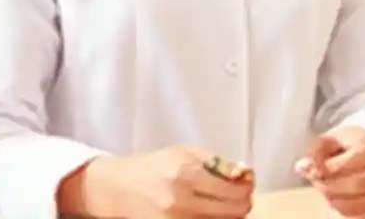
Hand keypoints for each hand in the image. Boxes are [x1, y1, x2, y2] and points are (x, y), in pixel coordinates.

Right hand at [58, 145, 253, 217]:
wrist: (117, 188)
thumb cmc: (153, 167)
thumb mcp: (186, 152)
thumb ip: (218, 162)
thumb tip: (244, 172)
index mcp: (187, 175)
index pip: (234, 191)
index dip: (247, 188)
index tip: (246, 183)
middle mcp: (181, 201)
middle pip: (233, 212)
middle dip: (242, 203)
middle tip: (239, 195)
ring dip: (229, 215)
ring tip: (223, 204)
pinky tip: (209, 212)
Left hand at [296, 127, 364, 216]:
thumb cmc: (349, 144)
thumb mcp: (331, 138)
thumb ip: (315, 150)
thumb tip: (302, 167)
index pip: (344, 165)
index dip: (324, 170)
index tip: (311, 169)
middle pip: (351, 186)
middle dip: (327, 184)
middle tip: (316, 177)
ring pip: (351, 202)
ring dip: (331, 196)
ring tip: (324, 184)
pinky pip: (353, 212)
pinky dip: (338, 205)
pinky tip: (333, 194)